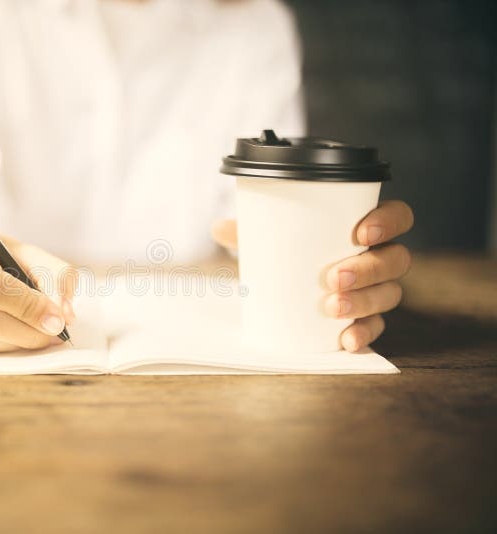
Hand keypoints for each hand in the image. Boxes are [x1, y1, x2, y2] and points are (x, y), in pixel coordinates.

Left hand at [211, 200, 413, 351]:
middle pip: (395, 260)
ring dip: (363, 302)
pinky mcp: (368, 318)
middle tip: (334, 277)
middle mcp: (380, 258)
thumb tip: (218, 227)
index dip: (388, 222)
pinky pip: (376, 328)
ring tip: (331, 307)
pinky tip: (346, 340)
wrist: (287, 283)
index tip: (360, 233)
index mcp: (366, 227)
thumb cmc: (289, 251)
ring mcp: (377, 290)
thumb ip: (249, 230)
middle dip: (368, 269)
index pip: (398, 217)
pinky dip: (362, 334)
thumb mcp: (270, 237)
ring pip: (389, 294)